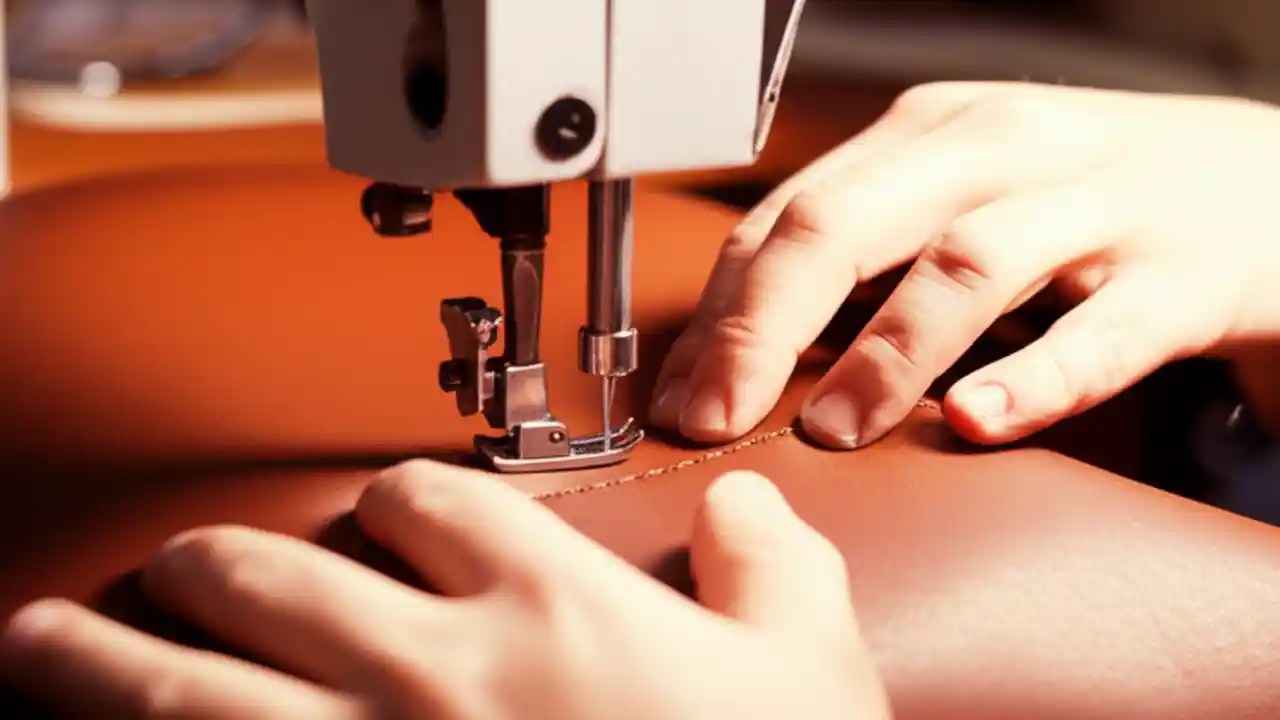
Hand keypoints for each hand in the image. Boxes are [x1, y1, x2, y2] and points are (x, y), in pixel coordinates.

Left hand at [0, 464, 888, 719]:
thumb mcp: (811, 672)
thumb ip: (775, 568)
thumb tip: (747, 508)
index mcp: (545, 605)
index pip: (428, 500)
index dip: (398, 497)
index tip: (389, 513)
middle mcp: (432, 668)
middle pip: (274, 573)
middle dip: (217, 562)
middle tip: (187, 564)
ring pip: (186, 685)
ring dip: (103, 657)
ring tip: (40, 643)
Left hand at [650, 82, 1279, 447]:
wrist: (1270, 178)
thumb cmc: (1086, 199)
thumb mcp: (959, 195)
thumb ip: (863, 255)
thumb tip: (740, 346)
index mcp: (928, 134)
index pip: (788, 217)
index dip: (718, 312)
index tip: (673, 394)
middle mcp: (999, 148)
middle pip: (846, 224)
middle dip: (760, 326)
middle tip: (712, 416)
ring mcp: (1097, 202)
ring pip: (963, 262)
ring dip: (882, 354)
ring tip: (827, 431)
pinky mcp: (1185, 271)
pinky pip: (1104, 328)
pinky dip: (1034, 377)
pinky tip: (978, 422)